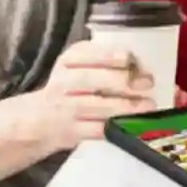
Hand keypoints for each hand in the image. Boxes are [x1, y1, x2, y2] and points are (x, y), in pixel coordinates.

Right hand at [34, 40, 156, 150]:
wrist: (39, 120)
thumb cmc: (68, 88)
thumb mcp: (77, 66)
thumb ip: (103, 60)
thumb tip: (138, 63)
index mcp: (67, 61)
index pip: (85, 54)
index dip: (109, 56)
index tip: (129, 58)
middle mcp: (64, 83)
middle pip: (91, 79)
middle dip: (121, 80)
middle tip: (147, 82)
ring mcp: (66, 109)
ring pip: (95, 105)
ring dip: (124, 105)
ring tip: (147, 104)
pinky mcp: (72, 132)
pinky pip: (97, 129)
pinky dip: (117, 126)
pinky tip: (134, 123)